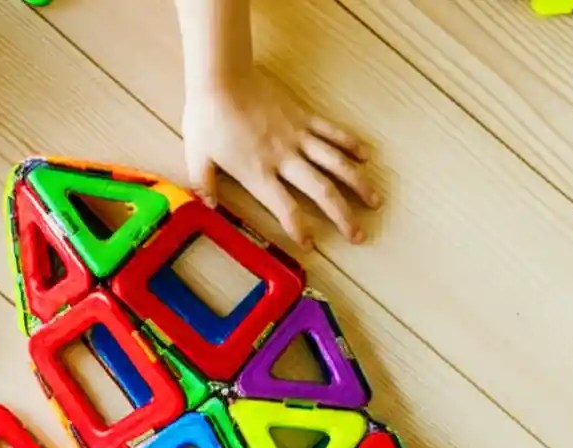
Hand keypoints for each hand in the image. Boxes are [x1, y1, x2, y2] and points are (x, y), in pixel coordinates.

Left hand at [182, 71, 379, 248]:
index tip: (310, 245)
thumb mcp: (197, 156)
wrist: (223, 78)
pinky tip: (366, 156)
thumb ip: (205, 184)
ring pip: (336, 163)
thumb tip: (207, 207)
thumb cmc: (208, 117)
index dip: (299, 229)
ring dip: (358, 183)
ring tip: (375, 201)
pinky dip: (351, 143)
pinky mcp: (303, 117)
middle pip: (322, 191)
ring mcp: (297, 136)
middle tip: (359, 235)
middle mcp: (284, 159)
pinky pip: (332, 132)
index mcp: (258, 173)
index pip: (285, 208)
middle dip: (343, 216)